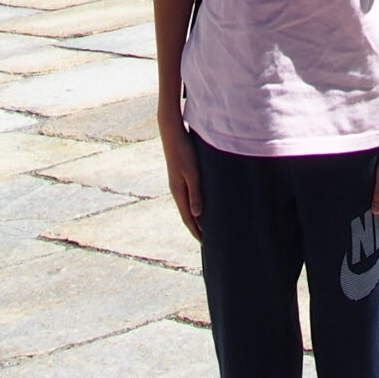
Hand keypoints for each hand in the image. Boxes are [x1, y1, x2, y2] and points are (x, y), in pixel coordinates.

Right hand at [161, 116, 203, 238]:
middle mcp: (176, 190)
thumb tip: (197, 216)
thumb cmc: (184, 151)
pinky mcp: (180, 175)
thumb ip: (195, 193)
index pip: (188, 218)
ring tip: (205, 225)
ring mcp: (177, 182)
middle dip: (196, 227)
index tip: (205, 244)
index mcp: (178, 192)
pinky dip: (194, 204)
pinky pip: (188, 195)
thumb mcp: (192, 173)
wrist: (172, 133)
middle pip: (187, 214)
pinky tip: (200, 203)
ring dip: (195, 216)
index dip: (196, 231)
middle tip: (206, 240)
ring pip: (187, 204)